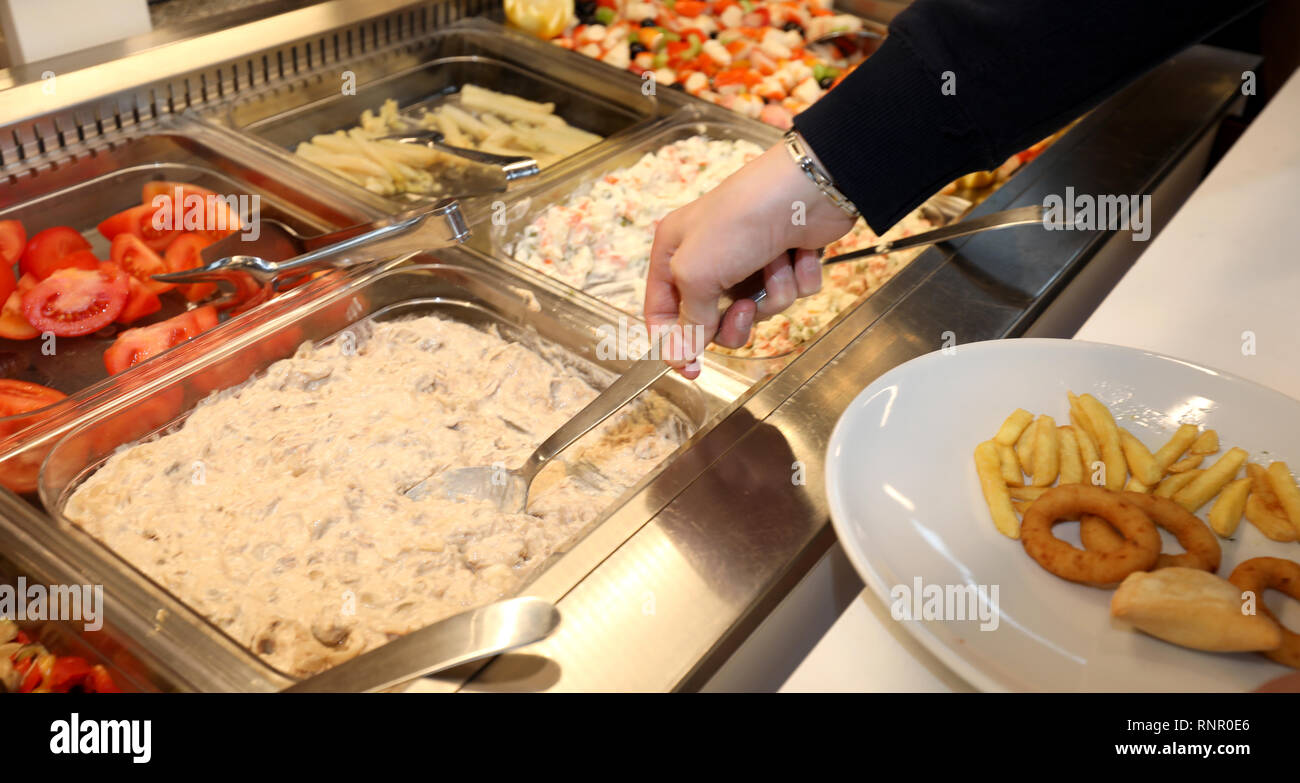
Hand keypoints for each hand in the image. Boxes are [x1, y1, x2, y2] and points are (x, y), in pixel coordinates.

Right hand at [645, 143, 856, 377]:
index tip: (690, 369)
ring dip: (772, 294)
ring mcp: (749, 259)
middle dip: (736, 319)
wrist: (804, 188)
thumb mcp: (697, 272)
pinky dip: (797, 278)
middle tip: (746, 308)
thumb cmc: (739, 220)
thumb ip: (690, 319)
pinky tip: (798, 254)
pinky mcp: (786, 259)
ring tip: (776, 265)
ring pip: (758, 309)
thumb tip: (679, 354)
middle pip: (715, 319)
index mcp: (675, 252)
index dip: (674, 342)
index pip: (663, 310)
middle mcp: (709, 257)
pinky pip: (791, 293)